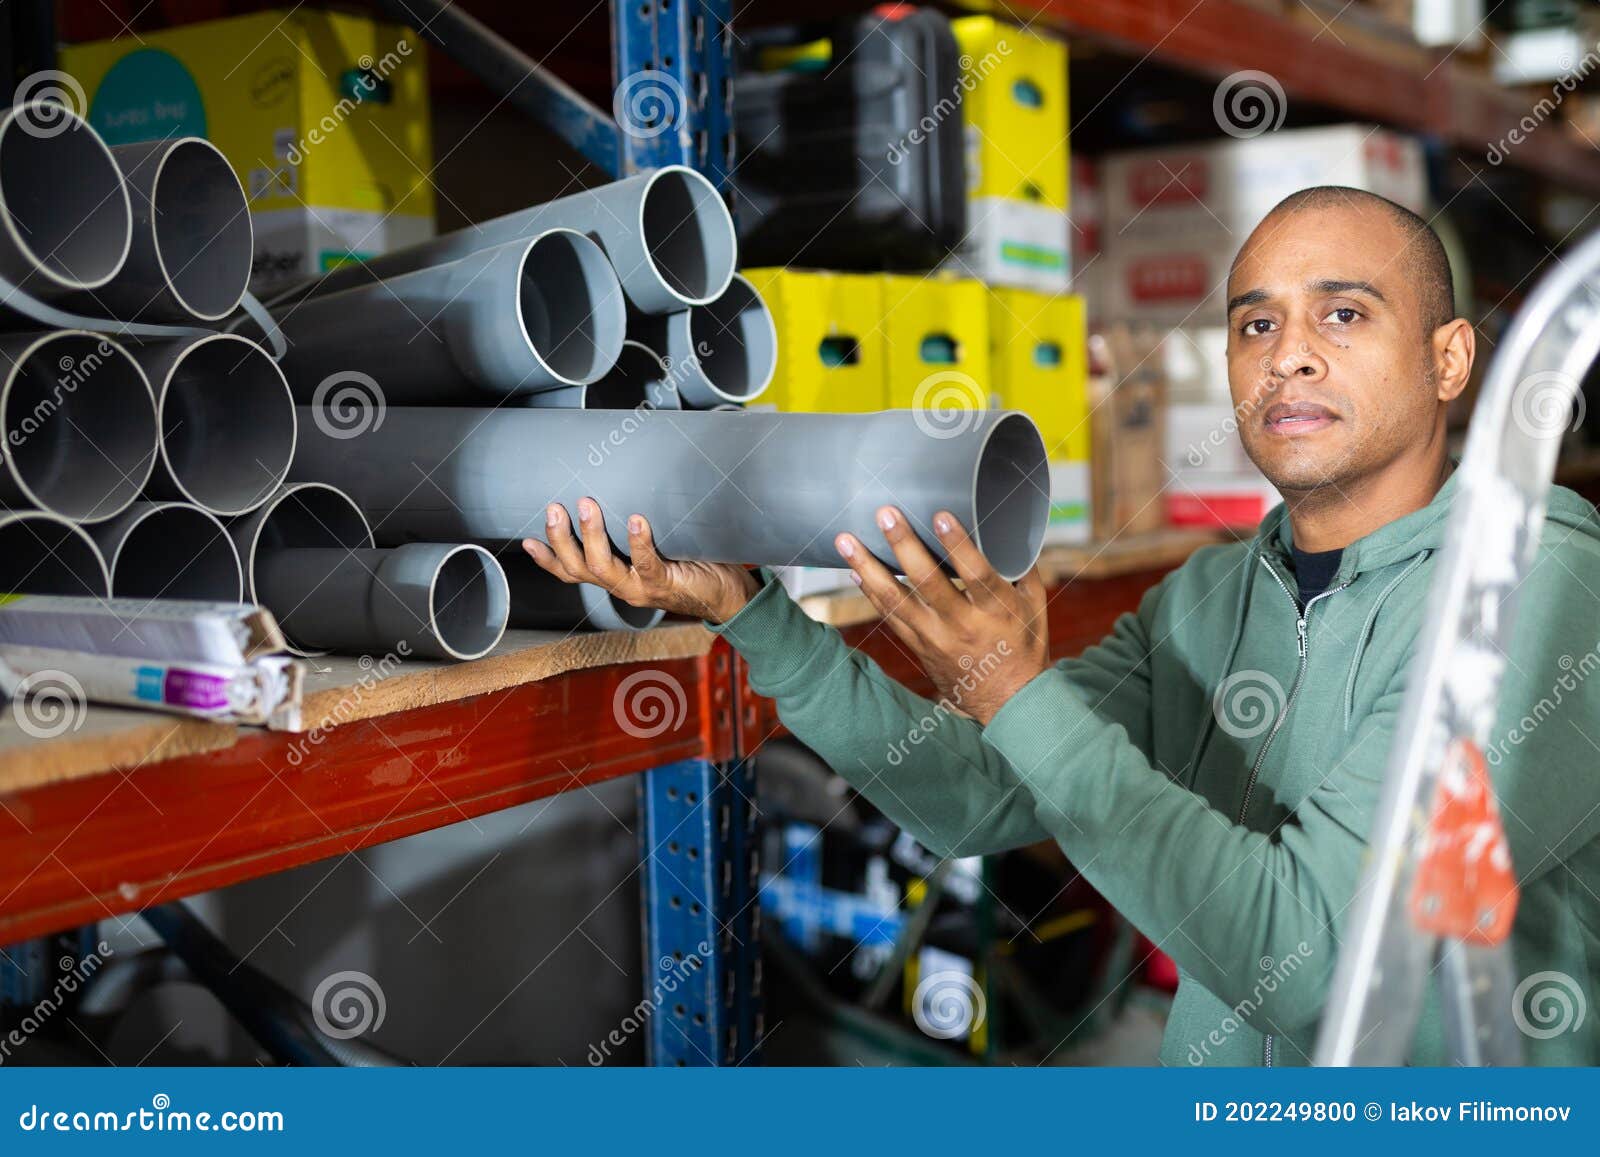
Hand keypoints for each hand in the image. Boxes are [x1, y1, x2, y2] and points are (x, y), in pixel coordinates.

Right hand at [524, 498, 759, 623]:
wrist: (729, 594)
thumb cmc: (694, 563)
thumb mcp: (658, 546)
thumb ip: (637, 529)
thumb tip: (625, 485)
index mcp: (617, 578)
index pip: (572, 573)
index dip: (548, 559)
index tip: (526, 540)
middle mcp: (624, 587)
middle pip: (579, 569)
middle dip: (562, 539)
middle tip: (554, 508)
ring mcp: (643, 588)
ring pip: (604, 568)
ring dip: (591, 536)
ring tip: (586, 505)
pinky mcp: (667, 584)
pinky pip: (648, 565)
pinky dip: (639, 543)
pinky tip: (635, 520)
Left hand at [836, 507, 1048, 724]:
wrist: (1009, 701)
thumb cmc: (1025, 648)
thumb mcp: (1036, 607)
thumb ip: (1023, 568)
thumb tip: (1009, 527)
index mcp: (996, 611)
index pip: (975, 574)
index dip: (957, 545)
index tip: (939, 516)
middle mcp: (962, 625)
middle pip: (927, 583)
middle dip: (903, 546)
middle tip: (885, 515)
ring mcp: (935, 638)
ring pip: (896, 601)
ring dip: (868, 568)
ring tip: (846, 541)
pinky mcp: (919, 647)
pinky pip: (890, 617)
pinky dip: (870, 592)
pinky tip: (855, 570)